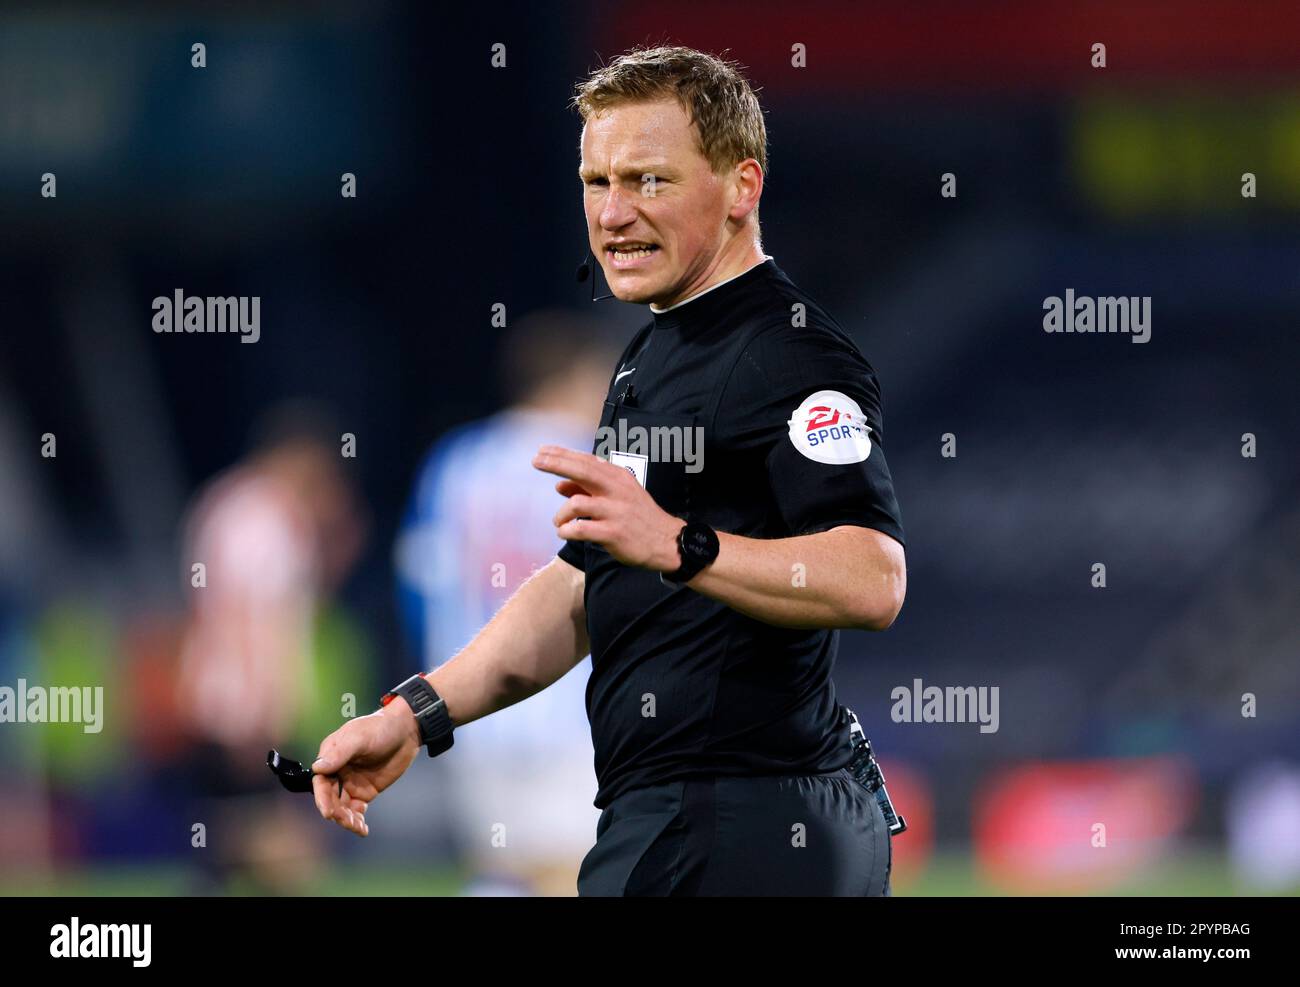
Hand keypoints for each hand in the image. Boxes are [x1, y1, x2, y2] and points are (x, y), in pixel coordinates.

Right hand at [310, 702, 421, 836]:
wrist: (406, 731)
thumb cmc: (380, 727)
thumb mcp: (359, 737)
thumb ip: (339, 753)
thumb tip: (317, 768)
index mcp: (331, 756)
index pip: (321, 781)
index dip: (322, 798)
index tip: (327, 812)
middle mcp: (338, 771)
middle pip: (330, 798)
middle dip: (336, 812)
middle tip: (346, 822)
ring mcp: (351, 782)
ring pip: (342, 806)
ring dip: (346, 819)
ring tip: (357, 827)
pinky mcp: (366, 791)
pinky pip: (357, 809)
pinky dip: (357, 820)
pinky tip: (362, 830)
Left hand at [533, 445, 681, 571]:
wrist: (665, 541)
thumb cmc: (637, 517)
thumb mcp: (616, 497)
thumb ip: (586, 489)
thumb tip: (559, 485)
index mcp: (618, 477)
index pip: (586, 460)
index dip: (561, 454)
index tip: (541, 451)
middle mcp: (617, 490)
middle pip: (581, 470)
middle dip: (555, 464)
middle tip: (535, 461)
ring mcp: (615, 511)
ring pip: (576, 504)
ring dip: (561, 515)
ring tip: (560, 523)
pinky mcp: (614, 533)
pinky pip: (581, 529)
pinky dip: (568, 531)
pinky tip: (565, 532)